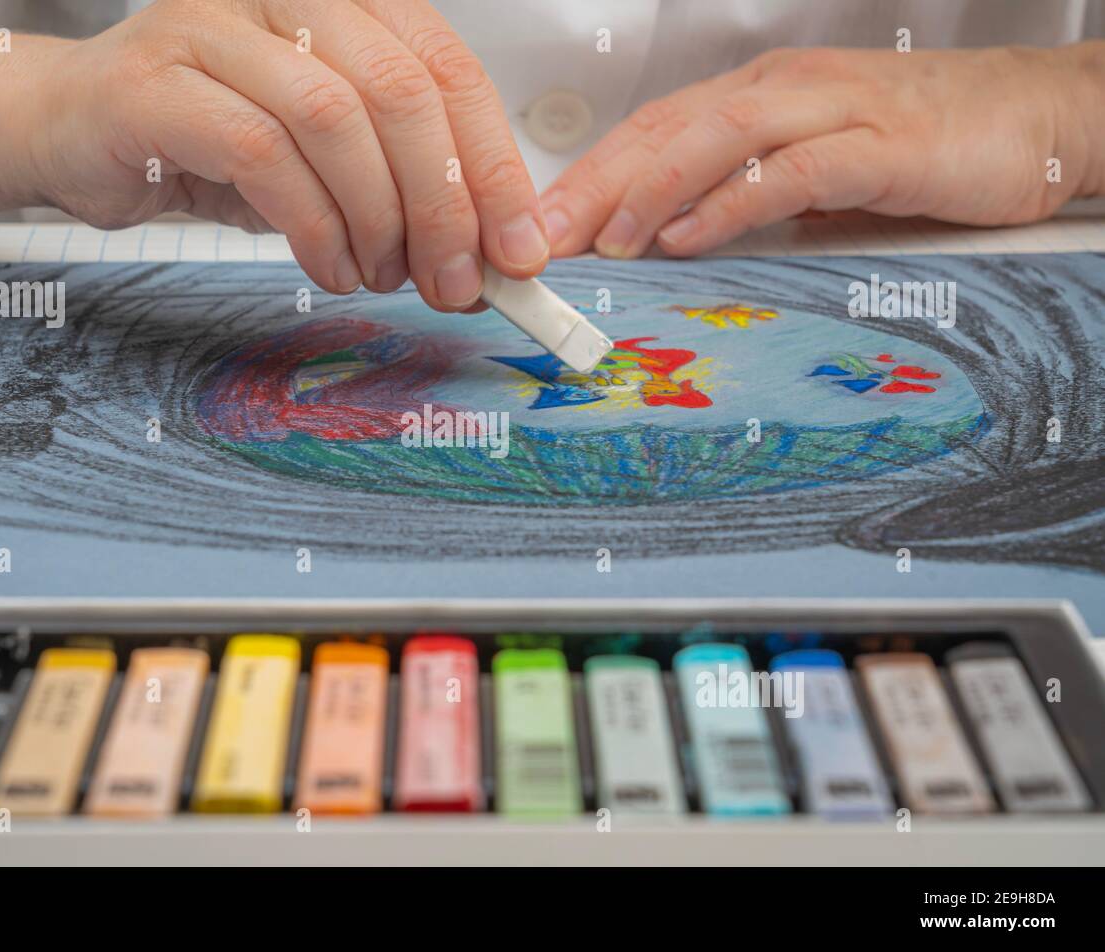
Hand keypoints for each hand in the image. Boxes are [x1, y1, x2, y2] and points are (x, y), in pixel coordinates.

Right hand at [27, 0, 547, 308]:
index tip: (520, 248)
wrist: (73, 130)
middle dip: (444, 203)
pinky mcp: (157, 82)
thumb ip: (402, 187)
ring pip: (335, 118)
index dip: (494, 165)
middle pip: (401, 91)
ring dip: (378, 219)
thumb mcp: (328, 159)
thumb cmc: (208, 139)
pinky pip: (262, 153)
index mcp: (343, 2)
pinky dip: (312, 225)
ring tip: (383, 277)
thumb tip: (484, 252)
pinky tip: (328, 266)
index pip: (448, 70)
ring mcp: (214, 28)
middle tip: (456, 280)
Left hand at [541, 43, 1104, 258]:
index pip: (655, 129)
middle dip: (595, 185)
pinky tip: (689, 236)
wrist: (1035, 116)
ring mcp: (832, 112)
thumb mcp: (814, 171)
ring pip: (718, 137)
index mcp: (761, 94)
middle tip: (540, 238)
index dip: (590, 175)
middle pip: (667, 128)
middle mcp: (785, 91)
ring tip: (601, 239)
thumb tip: (674, 238)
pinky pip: (790, 172)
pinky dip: (732, 203)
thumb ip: (748, 196)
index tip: (539, 225)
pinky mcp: (879, 146)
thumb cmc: (923, 141)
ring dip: (650, 190)